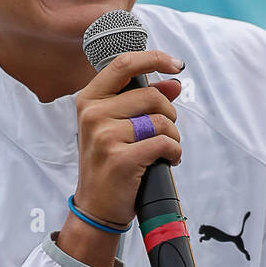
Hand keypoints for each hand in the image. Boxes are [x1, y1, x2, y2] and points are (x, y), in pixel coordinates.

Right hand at [73, 50, 183, 227]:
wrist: (96, 207)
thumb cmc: (108, 164)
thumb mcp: (117, 127)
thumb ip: (143, 102)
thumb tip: (174, 83)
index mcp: (89, 100)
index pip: (123, 65)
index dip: (154, 58)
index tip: (175, 65)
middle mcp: (93, 115)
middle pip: (151, 96)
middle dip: (168, 114)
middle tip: (165, 132)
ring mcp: (105, 137)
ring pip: (160, 121)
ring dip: (172, 136)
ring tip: (163, 150)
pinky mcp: (121, 159)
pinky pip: (165, 143)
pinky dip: (174, 152)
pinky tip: (167, 160)